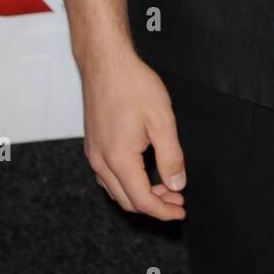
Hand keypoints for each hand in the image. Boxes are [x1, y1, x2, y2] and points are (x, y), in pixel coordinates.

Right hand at [79, 42, 186, 220]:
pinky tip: (143, 172)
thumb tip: (177, 184)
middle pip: (127, 201)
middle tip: (177, 198)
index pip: (142, 201)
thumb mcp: (162, 121)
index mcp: (119, 159)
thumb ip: (171, 157)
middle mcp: (101, 162)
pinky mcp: (92, 144)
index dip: (164, 211)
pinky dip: (127, 182)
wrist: (106, 62)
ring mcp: (94, 153)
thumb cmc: (132, 85)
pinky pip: (108, 176)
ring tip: (164, 186)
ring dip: (140, 194)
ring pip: (115, 190)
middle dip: (154, 205)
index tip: (180, 211)